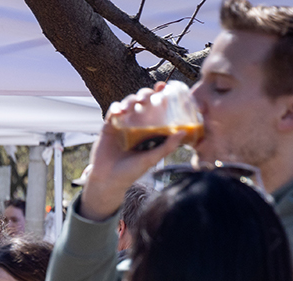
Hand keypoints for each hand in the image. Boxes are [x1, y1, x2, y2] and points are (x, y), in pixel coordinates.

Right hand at [79, 84, 187, 221]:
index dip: (159, 95)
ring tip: (132, 106)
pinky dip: (116, 108)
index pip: (155, 108)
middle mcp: (136, 124)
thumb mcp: (151, 159)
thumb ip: (167, 146)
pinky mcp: (108, 127)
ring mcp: (122, 124)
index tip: (164, 86)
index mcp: (148, 129)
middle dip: (144, 95)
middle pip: (141, 102)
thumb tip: (184, 132)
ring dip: (130, 101)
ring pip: (127, 104)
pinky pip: (112, 112)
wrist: (108, 181)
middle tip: (147, 97)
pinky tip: (119, 111)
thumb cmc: (131, 172)